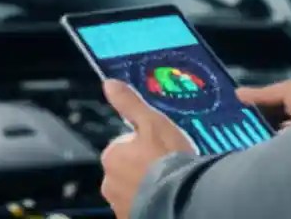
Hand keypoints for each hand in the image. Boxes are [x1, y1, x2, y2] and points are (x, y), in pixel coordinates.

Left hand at [100, 79, 196, 218]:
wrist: (182, 199)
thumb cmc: (168, 159)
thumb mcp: (151, 122)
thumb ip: (130, 103)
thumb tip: (109, 83)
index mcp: (111, 156)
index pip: (123, 146)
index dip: (144, 145)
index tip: (160, 148)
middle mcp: (109, 183)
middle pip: (126, 170)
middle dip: (142, 169)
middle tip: (167, 167)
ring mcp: (119, 205)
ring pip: (132, 191)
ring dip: (146, 188)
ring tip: (169, 184)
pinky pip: (139, 208)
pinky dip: (150, 204)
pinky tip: (165, 199)